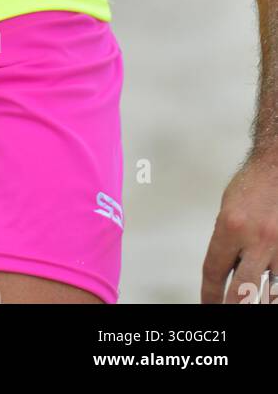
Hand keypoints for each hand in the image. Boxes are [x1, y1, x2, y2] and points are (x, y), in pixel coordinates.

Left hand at [201, 151, 277, 302]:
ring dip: (260, 302)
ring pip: (271, 290)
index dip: (210, 293)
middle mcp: (256, 239)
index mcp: (231, 227)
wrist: (277, 165)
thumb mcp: (227, 209)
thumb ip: (226, 239)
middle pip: (242, 289)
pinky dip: (277, 288)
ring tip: (251, 308)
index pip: (214, 271)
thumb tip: (225, 268)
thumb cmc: (252, 183)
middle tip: (226, 313)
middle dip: (233, 307)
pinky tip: (271, 295)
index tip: (207, 304)